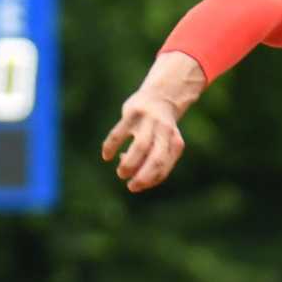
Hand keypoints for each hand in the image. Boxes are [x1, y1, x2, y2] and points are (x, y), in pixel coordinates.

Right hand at [101, 51, 206, 191]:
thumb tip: (131, 173)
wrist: (161, 96)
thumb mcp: (163, 144)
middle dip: (142, 177)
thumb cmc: (159, 129)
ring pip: (140, 147)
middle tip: (130, 186)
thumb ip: (150, 160)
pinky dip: (110, 147)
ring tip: (121, 173)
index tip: (136, 186)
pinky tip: (107, 156)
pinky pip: (119, 134)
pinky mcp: (132, 113)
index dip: (149, 181)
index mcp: (175, 142)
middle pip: (156, 159)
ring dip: (129, 165)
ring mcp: (149, 121)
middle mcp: (165, 131)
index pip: (163, 167)